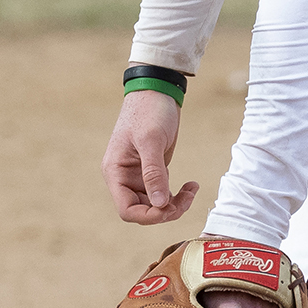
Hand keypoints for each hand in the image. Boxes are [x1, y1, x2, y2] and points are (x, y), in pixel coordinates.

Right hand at [103, 90, 199, 224]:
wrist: (157, 91)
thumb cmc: (149, 111)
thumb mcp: (151, 141)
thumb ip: (154, 173)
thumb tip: (159, 204)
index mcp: (116, 171)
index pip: (127, 209)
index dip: (149, 215)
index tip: (170, 207)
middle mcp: (124, 177)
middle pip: (142, 210)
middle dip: (165, 210)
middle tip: (187, 198)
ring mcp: (138, 175)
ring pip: (154, 205)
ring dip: (174, 204)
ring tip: (191, 190)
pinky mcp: (152, 171)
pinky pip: (162, 193)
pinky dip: (176, 195)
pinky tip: (190, 186)